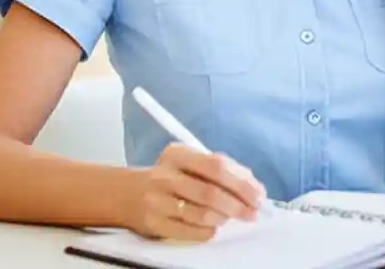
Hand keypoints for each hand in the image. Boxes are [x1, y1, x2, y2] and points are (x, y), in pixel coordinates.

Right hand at [124, 143, 265, 241]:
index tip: (259, 196)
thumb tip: (255, 188)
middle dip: (237, 205)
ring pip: (201, 214)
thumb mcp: (189, 164)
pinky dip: (207, 231)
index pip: (216, 166)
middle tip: (251, 213)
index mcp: (178, 154)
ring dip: (223, 218)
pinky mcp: (154, 222)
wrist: (126, 194)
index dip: (242, 183)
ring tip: (228, 218)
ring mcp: (157, 200)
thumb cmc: (169, 178)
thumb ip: (221, 170)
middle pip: (210, 192)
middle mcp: (165, 175)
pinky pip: (190, 231)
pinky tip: (212, 228)